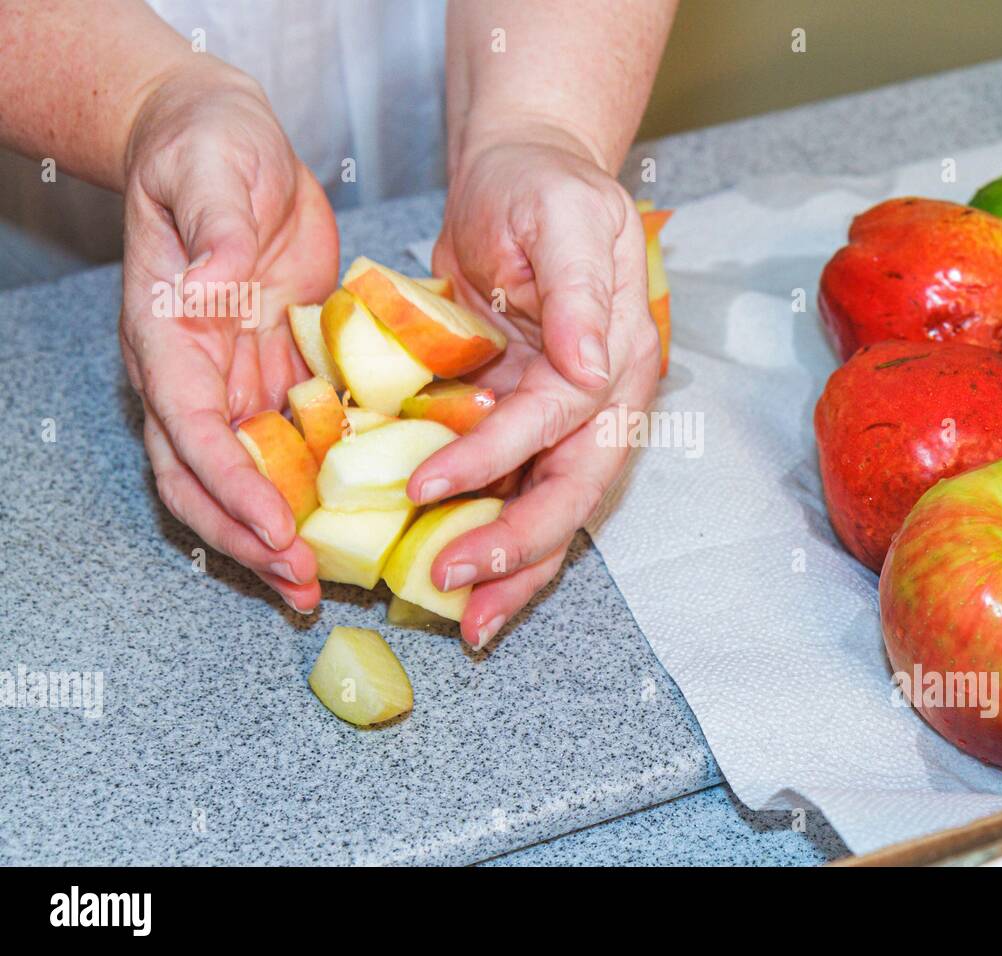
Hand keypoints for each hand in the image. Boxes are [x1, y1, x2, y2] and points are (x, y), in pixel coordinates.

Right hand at [119, 66, 338, 611]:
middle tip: (299, 587)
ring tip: (320, 585)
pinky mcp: (281, 371)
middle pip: (209, 479)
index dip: (231, 487)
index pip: (193, 429)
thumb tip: (210, 288)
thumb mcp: (211, 171)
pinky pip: (296, 444)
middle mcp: (198, 372)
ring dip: (281, 533)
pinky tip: (360, 518)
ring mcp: (238, 378)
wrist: (228, 140)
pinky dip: (319, 488)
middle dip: (248, 539)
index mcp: (170, 335)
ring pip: (252, 477)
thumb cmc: (208, 147)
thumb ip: (213, 229)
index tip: (274, 530)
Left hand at [409, 129, 661, 647]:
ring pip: (551, 510)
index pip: (560, 421)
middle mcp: (601, 402)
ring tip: (469, 625)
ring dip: (513, 569)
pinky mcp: (526, 423)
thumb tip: (593, 365)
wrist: (520, 178)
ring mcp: (566, 420)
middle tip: (455, 591)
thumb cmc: (540, 188)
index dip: (496, 458)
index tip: (427, 485)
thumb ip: (579, 289)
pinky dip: (487, 534)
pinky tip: (451, 576)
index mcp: (618, 356)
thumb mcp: (563, 217)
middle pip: (572, 493)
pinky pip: (513, 492)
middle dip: (518, 549)